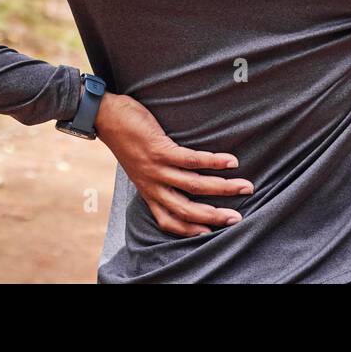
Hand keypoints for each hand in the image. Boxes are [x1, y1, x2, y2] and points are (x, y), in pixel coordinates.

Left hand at [95, 92, 252, 236]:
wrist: (105, 117)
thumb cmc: (126, 139)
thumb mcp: (138, 166)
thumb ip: (156, 177)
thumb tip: (178, 178)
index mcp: (147, 191)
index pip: (167, 220)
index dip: (189, 230)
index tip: (211, 233)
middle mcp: (152, 185)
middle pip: (186, 210)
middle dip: (214, 216)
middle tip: (238, 218)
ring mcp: (156, 168)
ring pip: (194, 186)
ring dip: (222, 188)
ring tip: (245, 186)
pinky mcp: (160, 150)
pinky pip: (192, 160)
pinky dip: (214, 162)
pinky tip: (230, 162)